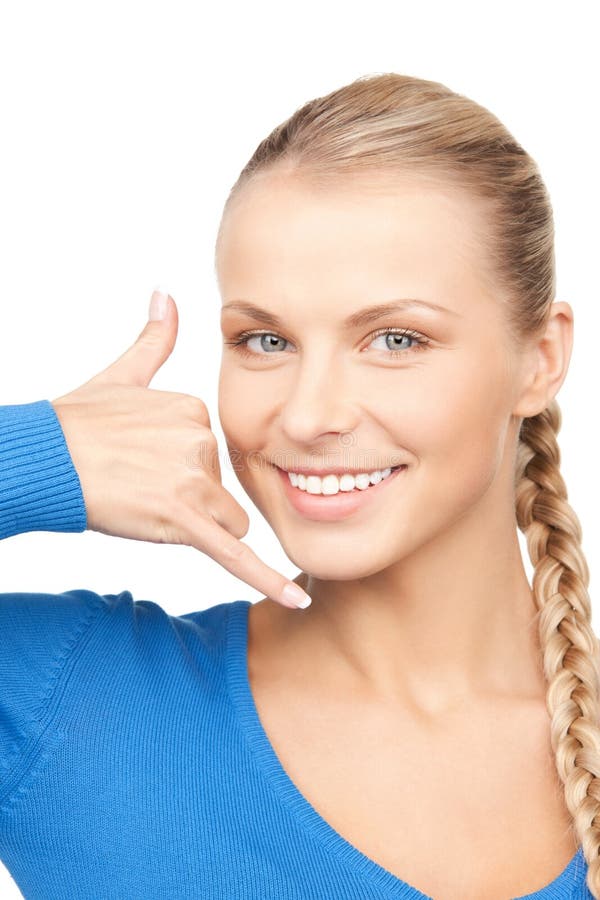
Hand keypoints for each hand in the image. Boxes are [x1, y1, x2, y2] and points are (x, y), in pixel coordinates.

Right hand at [50, 290, 311, 609]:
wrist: (42, 459)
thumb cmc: (75, 423)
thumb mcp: (121, 376)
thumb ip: (154, 339)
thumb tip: (165, 293)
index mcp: (193, 410)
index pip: (213, 458)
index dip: (183, 471)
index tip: (144, 466)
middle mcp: (200, 441)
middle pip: (223, 492)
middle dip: (194, 502)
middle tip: (140, 489)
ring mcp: (192, 480)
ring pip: (226, 522)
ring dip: (196, 527)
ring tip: (145, 506)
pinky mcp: (182, 519)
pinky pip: (234, 555)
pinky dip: (267, 579)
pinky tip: (296, 601)